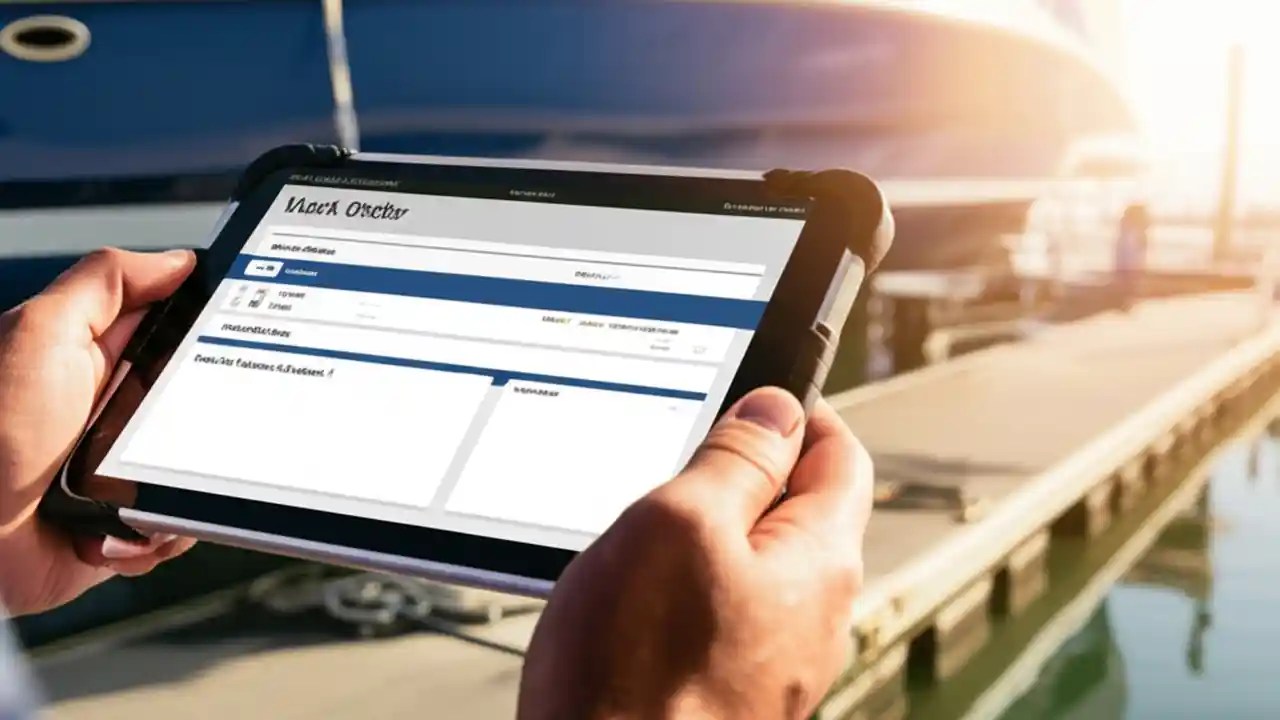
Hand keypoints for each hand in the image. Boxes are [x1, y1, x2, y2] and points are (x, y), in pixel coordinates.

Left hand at [0, 248, 198, 615]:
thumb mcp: (42, 334)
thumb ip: (106, 283)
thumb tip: (179, 261)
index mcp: (96, 358)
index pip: (176, 328)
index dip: (213, 326)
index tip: (243, 331)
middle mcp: (112, 412)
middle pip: (202, 402)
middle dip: (213, 418)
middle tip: (188, 428)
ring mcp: (121, 472)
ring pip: (200, 469)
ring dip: (186, 486)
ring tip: (141, 494)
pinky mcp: (123, 525)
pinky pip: (177, 525)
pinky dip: (163, 533)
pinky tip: (125, 531)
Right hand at [519, 387, 871, 718]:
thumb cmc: (634, 682)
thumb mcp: (677, 526)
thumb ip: (735, 460)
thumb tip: (776, 409)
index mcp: (818, 561)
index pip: (838, 453)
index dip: (796, 410)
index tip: (752, 390)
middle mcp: (812, 613)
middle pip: (795, 505)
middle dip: (736, 474)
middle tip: (672, 470)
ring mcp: (774, 655)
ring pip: (749, 557)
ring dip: (700, 534)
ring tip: (640, 544)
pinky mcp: (731, 686)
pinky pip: (719, 609)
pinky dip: (681, 586)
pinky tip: (632, 604)